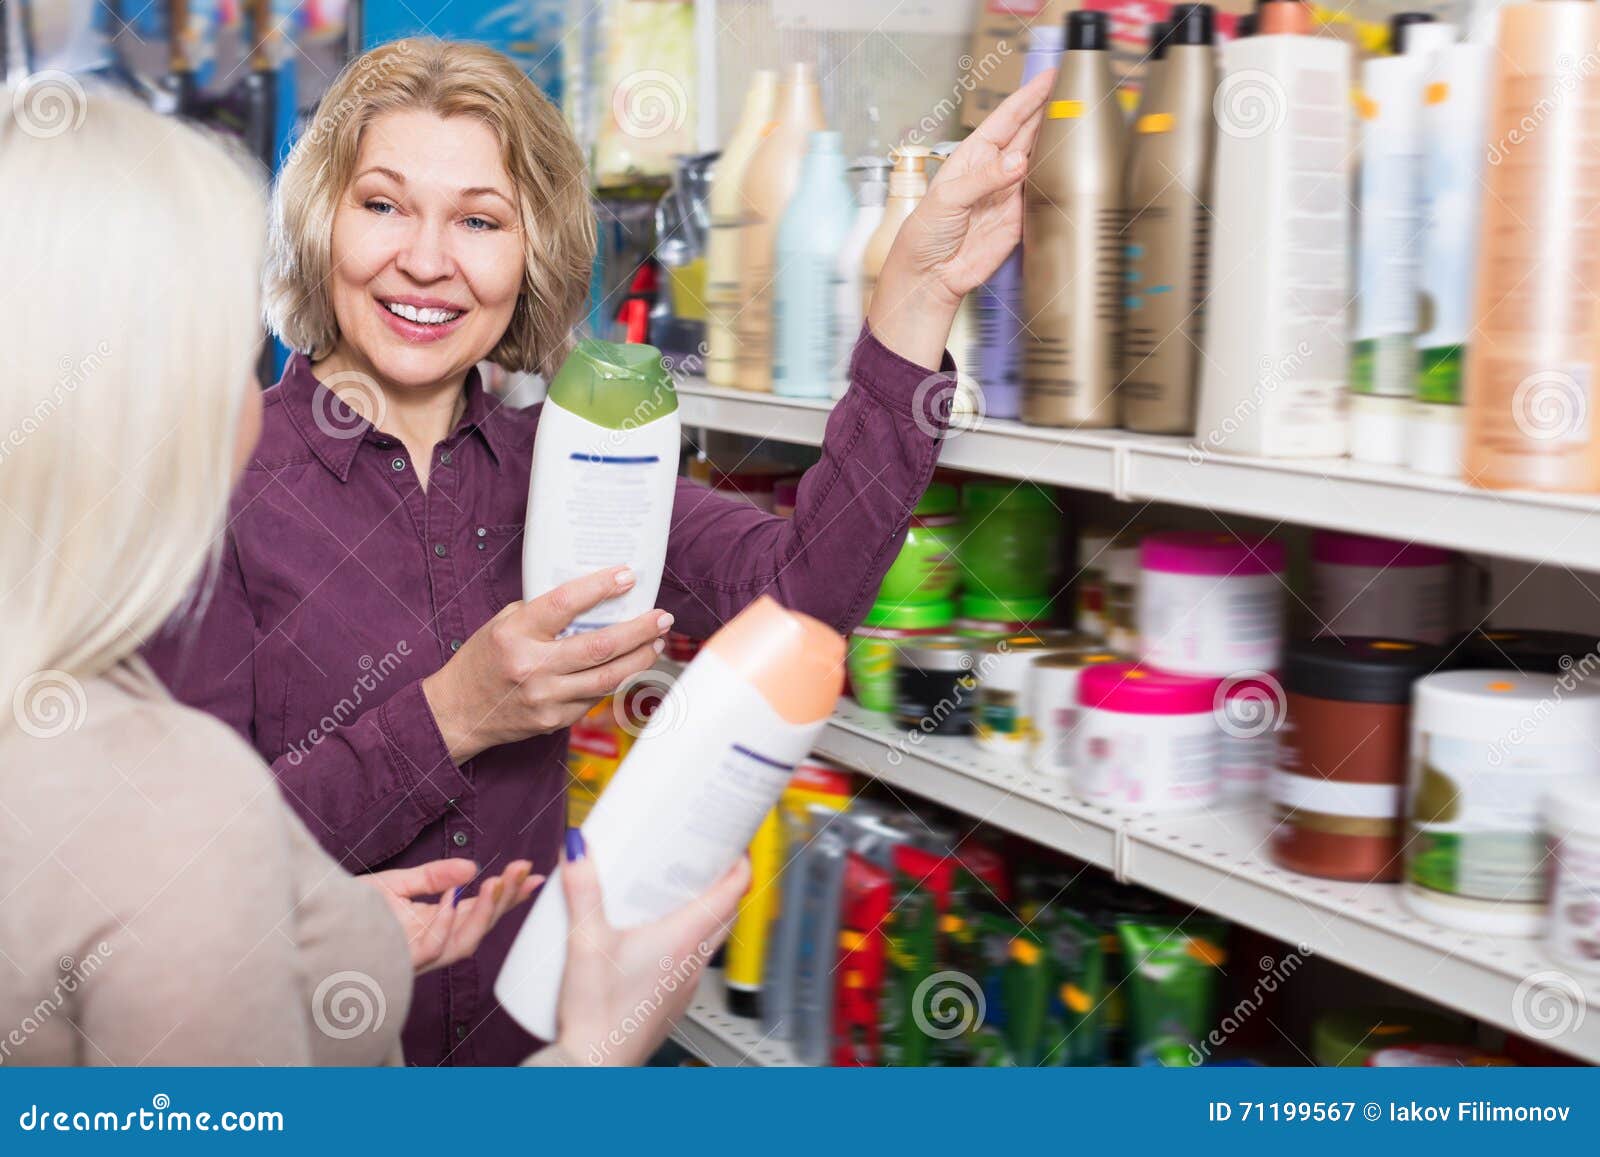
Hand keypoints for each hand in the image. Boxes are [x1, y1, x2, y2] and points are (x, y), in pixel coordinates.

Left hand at [365, 857, 541, 974]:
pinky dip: (447, 922)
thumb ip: (434, 877)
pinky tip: (454, 898)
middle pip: (480, 930)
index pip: (481, 912)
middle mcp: (431, 945)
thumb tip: (472, 868)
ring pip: (464, 944)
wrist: (308, 922)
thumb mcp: (396, 884)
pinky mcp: (399, 960)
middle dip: (505, 901)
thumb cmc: (348, 910)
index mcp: (435, 926)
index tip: (533, 874)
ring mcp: (416, 956)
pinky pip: (432, 948)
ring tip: (497, 882)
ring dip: (485, 913)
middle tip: (522, 871)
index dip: (509, 895)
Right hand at [421, 565, 673, 762]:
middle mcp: (531, 667)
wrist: (456, 713)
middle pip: (599, 647)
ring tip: (656, 642)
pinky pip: (595, 697)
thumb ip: (541, 613)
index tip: (628, 576)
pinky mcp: (554, 720)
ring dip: (639, 659)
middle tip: (663, 617)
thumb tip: (591, 599)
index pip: (564, 603)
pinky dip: (615, 679)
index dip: (600, 587)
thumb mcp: (502, 625)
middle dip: (638, 630)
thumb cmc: (483, 661)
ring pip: (607, 678)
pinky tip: (629, 666)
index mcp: (514, 634)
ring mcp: (544, 698)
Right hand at [553, 836, 749, 1066]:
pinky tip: (658, 940)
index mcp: (683, 940)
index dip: (740, 863)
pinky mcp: (674, 1001)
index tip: (735, 844)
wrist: (595, 1068)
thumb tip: (579, 849)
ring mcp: (686, 985)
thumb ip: (582, 890)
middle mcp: (693, 962)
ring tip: (680, 895)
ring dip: (707, 914)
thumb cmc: (597, 1016)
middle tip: (707, 861)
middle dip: (724, 883)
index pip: (732, 893)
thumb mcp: (584, 941)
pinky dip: (690, 942)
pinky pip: (694, 963)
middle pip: (727, 913)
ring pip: (713, 939)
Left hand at [866, 67, 1055, 368]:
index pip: (1007, 119)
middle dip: (1050, 113)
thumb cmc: (925, 233)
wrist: (931, 276)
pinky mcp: (1020, 218)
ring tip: (1080, 123)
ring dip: (1058, 144)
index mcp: (973, 155)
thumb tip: (1018, 160)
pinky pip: (1043, 195)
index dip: (1029, 97)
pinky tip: (1071, 165)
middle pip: (1029, 134)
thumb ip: (984, 179)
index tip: (1050, 78)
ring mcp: (1009, 193)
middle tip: (1075, 95)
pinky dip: (1058, 181)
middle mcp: (995, 170)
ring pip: (1040, 161)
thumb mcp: (948, 199)